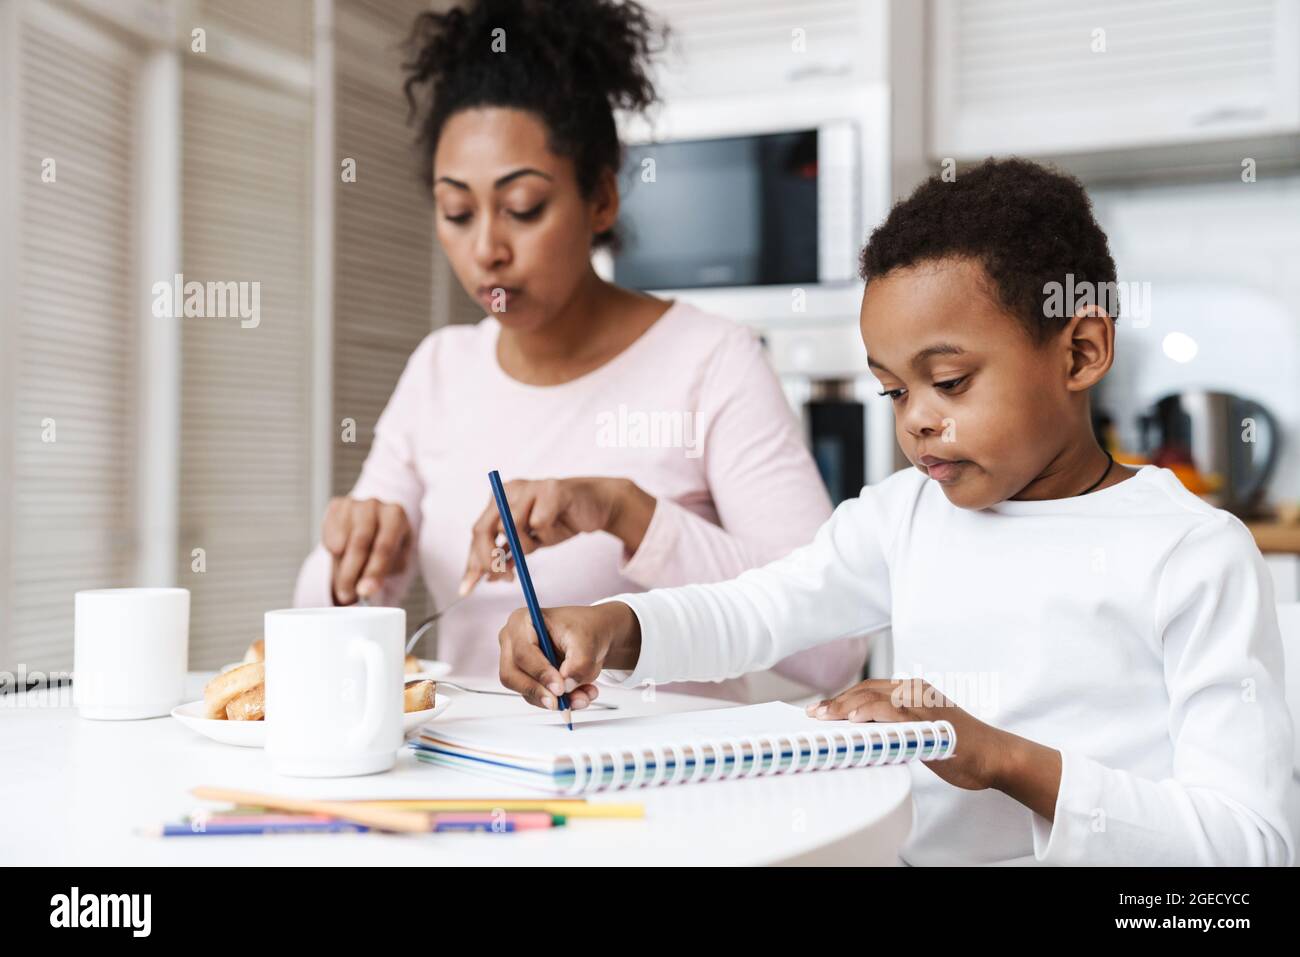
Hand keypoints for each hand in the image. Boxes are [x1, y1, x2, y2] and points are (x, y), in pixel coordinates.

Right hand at [321, 497, 411, 604]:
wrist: (375, 525)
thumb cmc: (386, 547)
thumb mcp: (393, 562)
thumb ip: (382, 575)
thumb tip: (365, 592)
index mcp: (396, 516)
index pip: (384, 546)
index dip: (373, 571)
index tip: (365, 592)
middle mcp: (375, 505)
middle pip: (360, 542)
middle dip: (352, 574)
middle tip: (348, 595)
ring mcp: (354, 503)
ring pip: (342, 541)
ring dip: (341, 568)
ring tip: (345, 585)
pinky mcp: (336, 505)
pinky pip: (328, 534)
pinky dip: (332, 551)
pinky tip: (342, 557)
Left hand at [461, 477, 653, 593]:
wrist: (595, 504)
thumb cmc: (559, 520)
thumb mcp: (528, 541)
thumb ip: (507, 554)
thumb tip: (486, 578)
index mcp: (499, 500)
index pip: (477, 533)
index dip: (473, 562)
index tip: (468, 589)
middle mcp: (509, 491)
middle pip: (484, 529)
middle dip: (491, 560)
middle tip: (505, 577)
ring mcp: (529, 487)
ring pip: (511, 527)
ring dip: (525, 546)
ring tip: (539, 542)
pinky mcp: (550, 489)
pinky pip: (539, 521)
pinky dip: (546, 534)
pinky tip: (554, 530)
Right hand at [497, 603, 641, 710]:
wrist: (592, 638)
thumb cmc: (585, 630)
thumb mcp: (587, 641)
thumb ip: (579, 663)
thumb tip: (567, 685)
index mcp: (522, 621)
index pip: (522, 652)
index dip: (540, 672)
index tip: (560, 688)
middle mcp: (512, 642)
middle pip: (512, 675)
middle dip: (539, 692)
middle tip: (562, 702)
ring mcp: (516, 663)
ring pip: (524, 691)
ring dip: (554, 700)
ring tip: (583, 696)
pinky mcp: (526, 680)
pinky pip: (536, 698)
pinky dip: (558, 701)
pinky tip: (580, 695)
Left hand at [806, 678, 1013, 791]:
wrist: (995, 755)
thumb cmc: (960, 747)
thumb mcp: (921, 732)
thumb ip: (896, 729)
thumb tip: (865, 736)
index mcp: (913, 691)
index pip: (869, 689)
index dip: (843, 698)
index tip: (821, 709)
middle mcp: (916, 692)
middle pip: (867, 690)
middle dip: (837, 701)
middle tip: (814, 713)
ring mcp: (923, 704)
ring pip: (876, 697)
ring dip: (847, 706)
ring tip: (825, 716)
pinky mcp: (930, 721)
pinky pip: (895, 713)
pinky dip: (872, 714)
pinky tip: (855, 721)